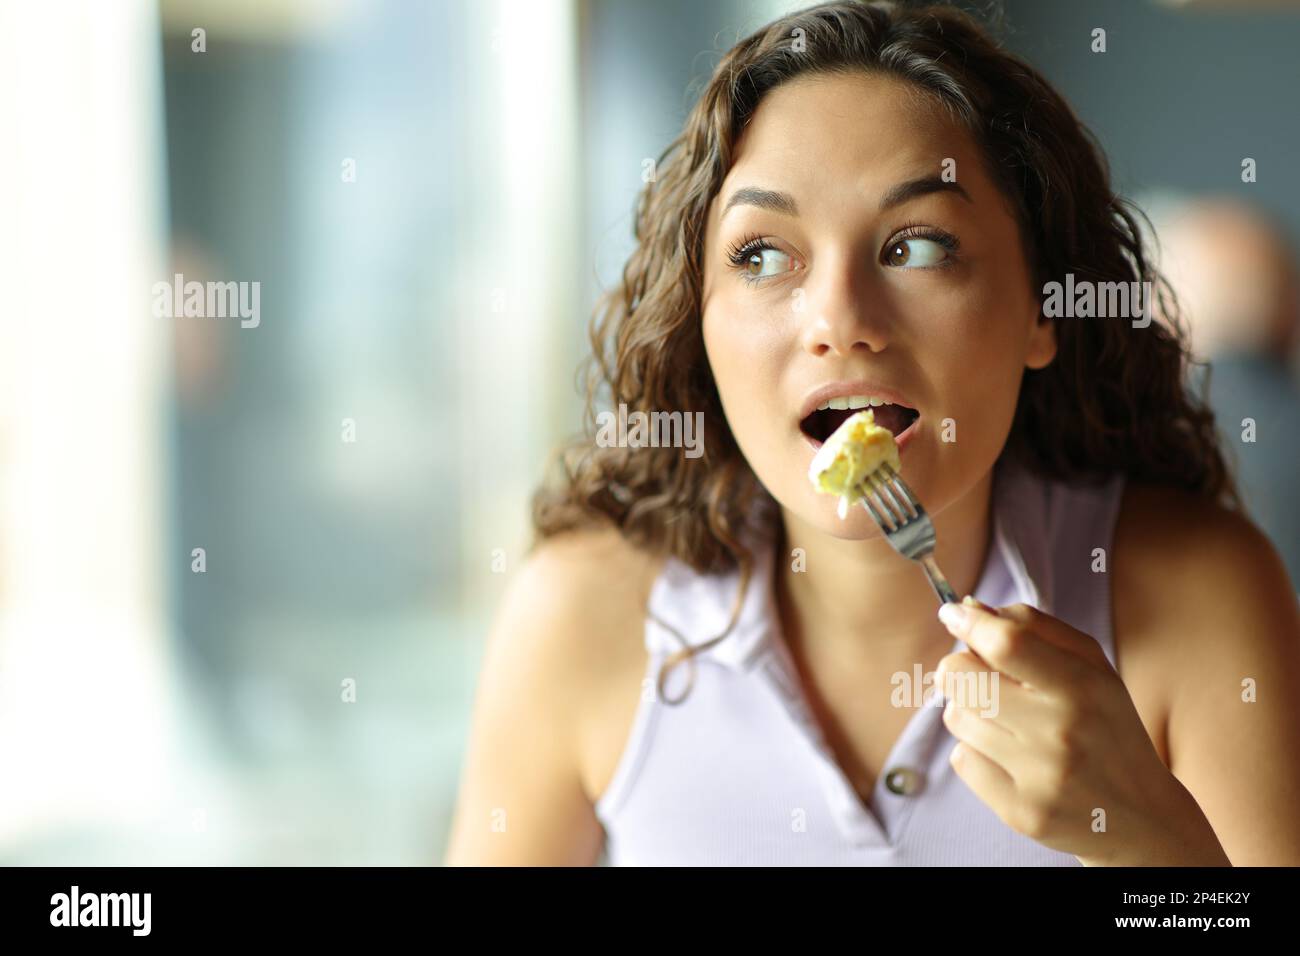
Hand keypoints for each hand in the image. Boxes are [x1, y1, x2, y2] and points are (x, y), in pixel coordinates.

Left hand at [933, 597, 1229, 865]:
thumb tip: (970, 609)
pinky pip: (960, 759)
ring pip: (956, 716)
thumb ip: (1034, 628)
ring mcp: (1038, 776)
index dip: (969, 623)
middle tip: (980, 675)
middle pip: (961, 675)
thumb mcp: (1090, 667)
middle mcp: (1060, 731)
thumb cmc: (1105, 726)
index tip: (952, 613)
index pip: (1006, 644)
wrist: (1141, 815)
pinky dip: (976, 752)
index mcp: (1082, 687)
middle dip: (961, 666)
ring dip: (970, 711)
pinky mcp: (1020, 812)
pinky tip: (1008, 757)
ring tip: (1005, 721)